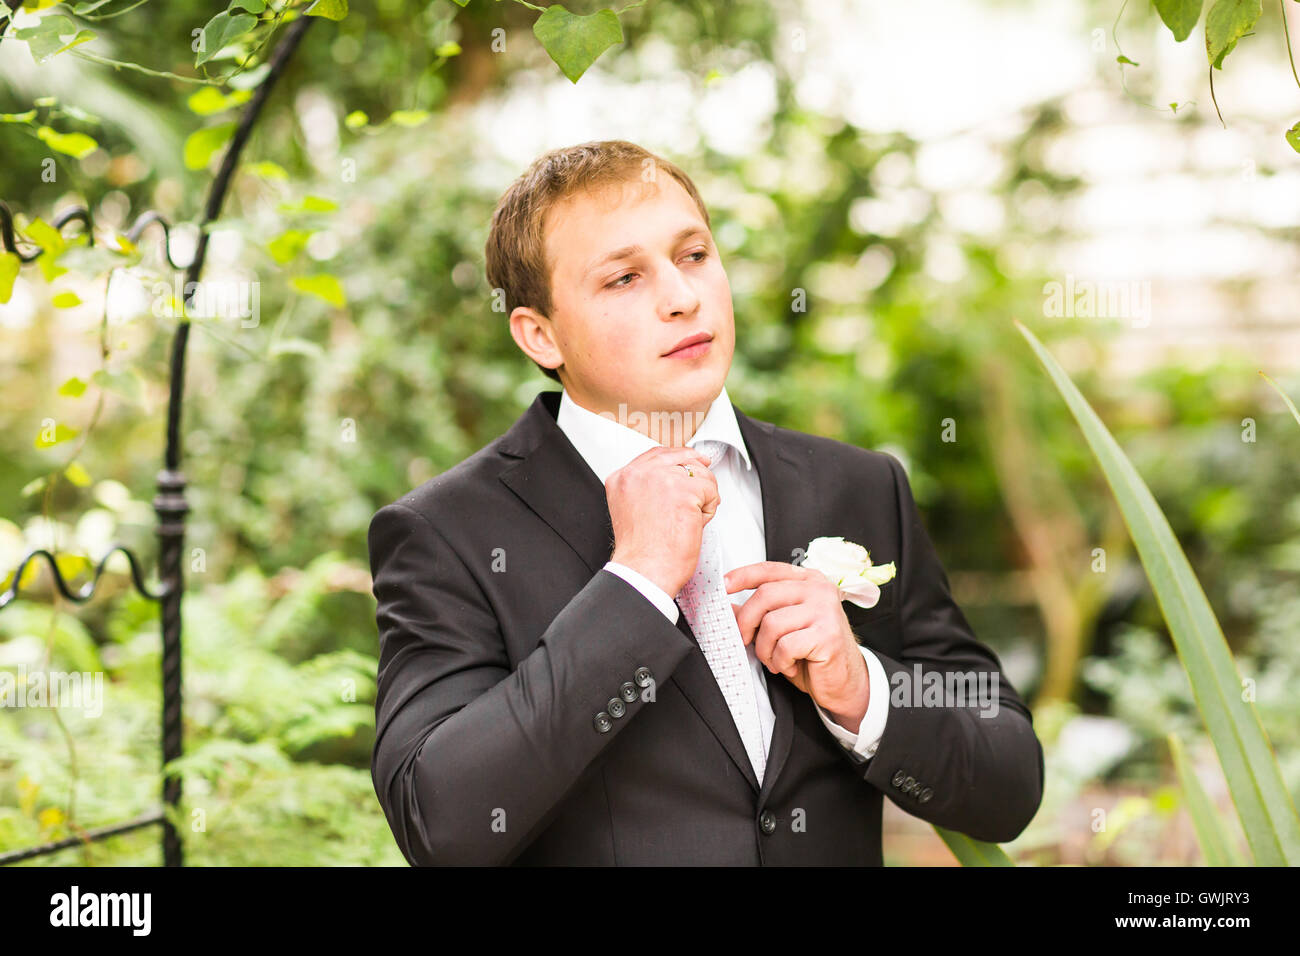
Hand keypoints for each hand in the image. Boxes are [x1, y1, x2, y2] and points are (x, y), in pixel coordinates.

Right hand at [607, 445, 719, 596]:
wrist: (645, 571)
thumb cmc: (642, 551)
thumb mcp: (633, 509)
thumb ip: (648, 488)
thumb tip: (675, 476)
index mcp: (623, 478)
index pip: (657, 453)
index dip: (680, 458)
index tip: (692, 463)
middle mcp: (638, 474)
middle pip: (681, 457)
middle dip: (696, 476)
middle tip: (701, 495)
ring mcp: (661, 480)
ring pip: (699, 473)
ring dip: (703, 496)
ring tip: (689, 519)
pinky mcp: (683, 491)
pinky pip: (710, 490)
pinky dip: (709, 509)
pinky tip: (694, 523)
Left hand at [724, 562, 869, 731]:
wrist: (844, 682)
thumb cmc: (813, 653)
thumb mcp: (781, 629)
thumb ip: (758, 614)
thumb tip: (728, 608)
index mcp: (808, 581)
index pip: (769, 570)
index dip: (743, 576)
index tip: (724, 585)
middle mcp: (819, 590)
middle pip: (765, 595)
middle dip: (746, 622)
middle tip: (745, 640)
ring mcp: (825, 611)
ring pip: (771, 623)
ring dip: (765, 649)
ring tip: (776, 658)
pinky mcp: (827, 635)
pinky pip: (785, 646)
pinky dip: (780, 661)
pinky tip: (791, 665)